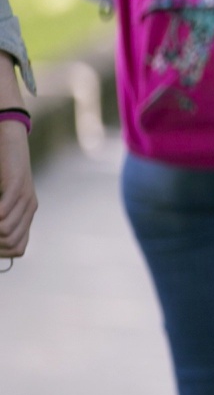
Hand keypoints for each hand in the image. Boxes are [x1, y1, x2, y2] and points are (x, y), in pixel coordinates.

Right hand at [0, 122, 34, 258]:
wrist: (9, 142)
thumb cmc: (0, 171)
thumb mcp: (1, 199)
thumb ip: (1, 215)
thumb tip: (0, 236)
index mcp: (26, 214)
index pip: (18, 250)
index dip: (0, 252)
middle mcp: (29, 208)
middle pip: (10, 243)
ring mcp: (25, 196)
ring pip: (5, 230)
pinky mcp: (17, 184)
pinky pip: (3, 211)